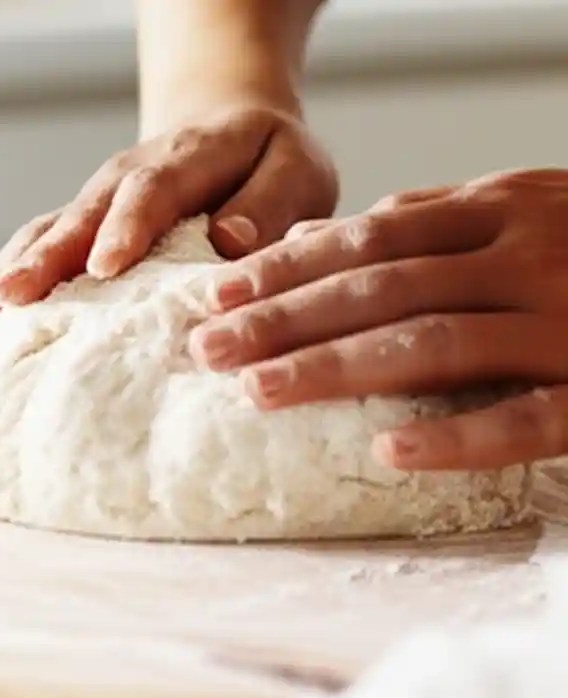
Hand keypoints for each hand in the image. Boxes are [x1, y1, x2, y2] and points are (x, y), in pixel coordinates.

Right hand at [0, 104, 337, 369]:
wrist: (224, 128)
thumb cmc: (266, 161)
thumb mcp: (295, 167)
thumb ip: (271, 202)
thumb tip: (230, 240)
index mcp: (180, 163)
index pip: (149, 193)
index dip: (125, 228)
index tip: (102, 268)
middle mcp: (120, 183)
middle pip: (72, 220)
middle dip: (36, 262)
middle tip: (1, 300)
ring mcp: (89, 209)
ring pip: (37, 240)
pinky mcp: (73, 234)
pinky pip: (29, 259)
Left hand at [189, 168, 567, 469]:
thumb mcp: (532, 206)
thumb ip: (444, 214)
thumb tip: (341, 226)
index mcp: (504, 210)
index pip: (373, 235)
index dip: (289, 266)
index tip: (218, 294)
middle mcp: (528, 257)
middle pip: (382, 286)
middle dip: (285, 319)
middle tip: (207, 348)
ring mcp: (567, 324)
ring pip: (433, 344)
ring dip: (337, 369)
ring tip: (258, 391)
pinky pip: (526, 420)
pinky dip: (457, 434)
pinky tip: (387, 449)